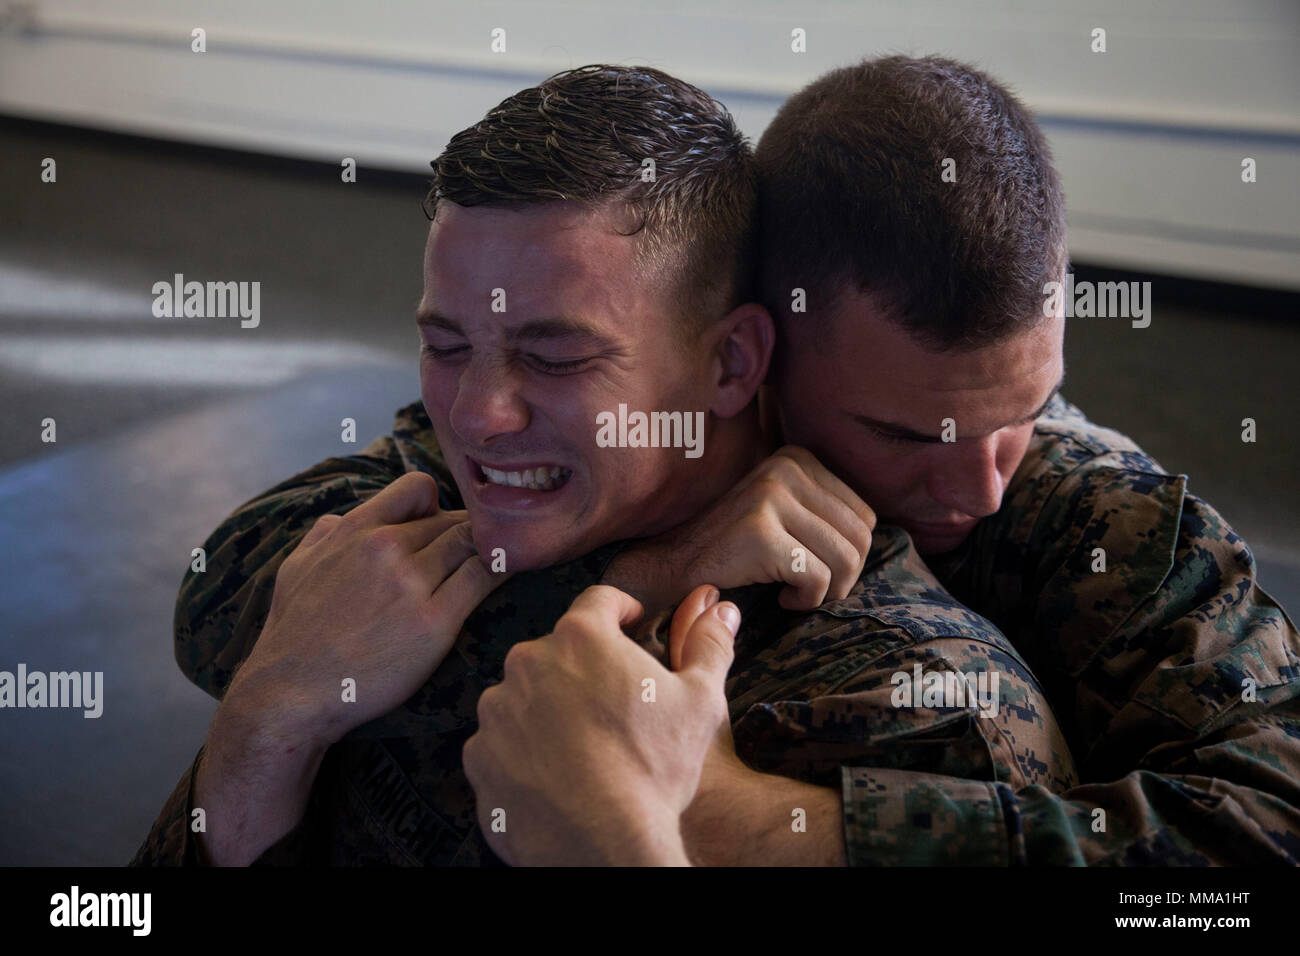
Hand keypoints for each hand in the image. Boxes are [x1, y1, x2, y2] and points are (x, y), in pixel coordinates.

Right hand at [225, 471, 504, 746]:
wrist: (289, 695)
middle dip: (469, 535)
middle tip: (484, 553)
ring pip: (471, 544)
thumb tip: (338, 521)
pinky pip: (482, 579)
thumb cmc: (292, 635)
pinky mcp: (434, 622)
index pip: (417, 488)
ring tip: (506, 560)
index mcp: (355, 531)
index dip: (438, 505)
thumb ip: (321, 537)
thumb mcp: (295, 570)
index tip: (444, 529)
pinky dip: (501, 571)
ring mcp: (410, 583)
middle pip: (452, 521)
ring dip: (490, 550)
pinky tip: (512, 574)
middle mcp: (384, 548)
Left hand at [463, 583, 740, 864]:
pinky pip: (502, 741)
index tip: (630, 623)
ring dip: (549, 709)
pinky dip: (523, 751)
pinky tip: (556, 773)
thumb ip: (708, 645)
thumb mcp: (700, 701)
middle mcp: (529, 664)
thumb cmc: (654, 769)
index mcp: (582, 638)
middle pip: (559, 650)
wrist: (604, 846)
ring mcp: (498, 711)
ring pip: (525, 695)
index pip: (599, 601)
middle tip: (614, 704)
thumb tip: (721, 611)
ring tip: (584, 746)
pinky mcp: (479, 756)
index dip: (621, 610)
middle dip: (584, 668)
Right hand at [603, 446, 874, 612]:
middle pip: (861, 538)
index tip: (810, 566)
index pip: (865, 516)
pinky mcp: (759, 533)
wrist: (669, 568)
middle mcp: (786, 468)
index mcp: (798, 458)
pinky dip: (805, 602)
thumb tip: (878, 530)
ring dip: (826, 591)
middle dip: (842, 576)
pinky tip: (780, 600)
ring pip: (845, 560)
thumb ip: (824, 510)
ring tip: (795, 594)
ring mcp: (771, 498)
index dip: (846, 555)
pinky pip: (816, 579)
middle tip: (808, 589)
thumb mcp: (781, 512)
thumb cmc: (733, 550)